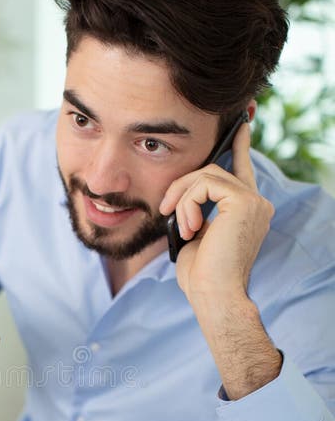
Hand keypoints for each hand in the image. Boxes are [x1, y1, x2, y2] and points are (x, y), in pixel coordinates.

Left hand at [160, 121, 274, 306]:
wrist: (213, 295)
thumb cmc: (201, 276)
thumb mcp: (194, 235)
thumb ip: (195, 210)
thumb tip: (179, 196)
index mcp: (246, 210)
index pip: (242, 169)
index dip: (239, 145)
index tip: (239, 125)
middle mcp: (256, 203)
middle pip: (212, 170)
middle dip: (182, 186)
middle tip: (164, 210)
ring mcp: (253, 201)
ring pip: (205, 174)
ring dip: (182, 199)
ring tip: (181, 227)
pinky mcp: (244, 202)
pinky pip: (205, 184)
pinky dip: (188, 204)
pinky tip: (189, 227)